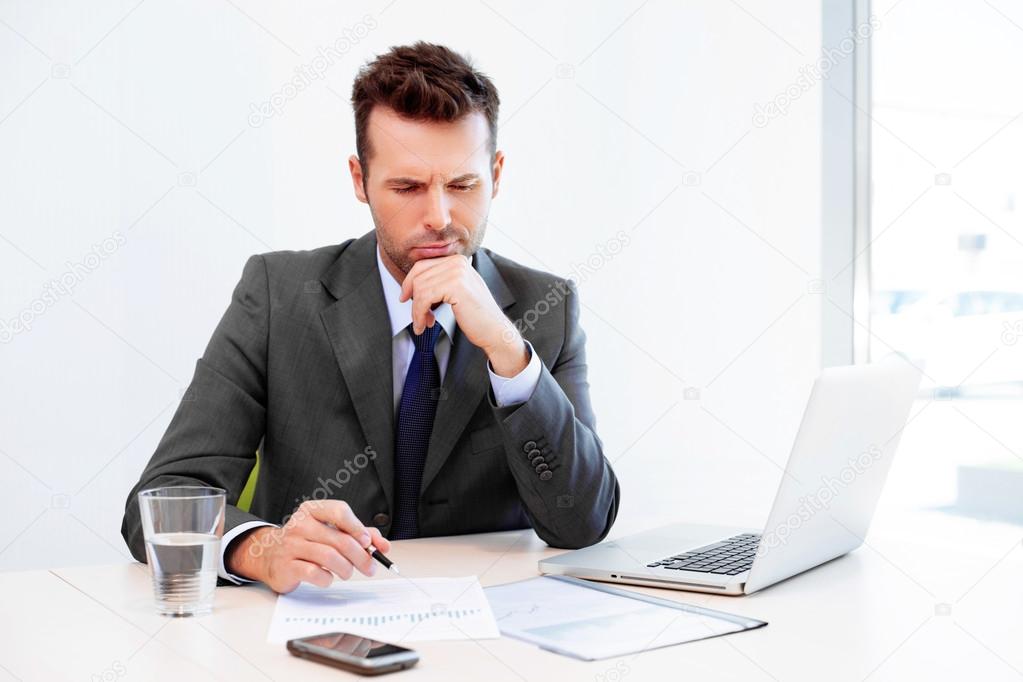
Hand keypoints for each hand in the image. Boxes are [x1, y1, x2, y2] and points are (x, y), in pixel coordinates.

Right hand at [224, 500, 390, 593]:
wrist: (270, 556)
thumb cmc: (307, 542)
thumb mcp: (331, 532)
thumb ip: (359, 535)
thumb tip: (382, 545)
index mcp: (312, 510)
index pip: (339, 511)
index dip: (357, 527)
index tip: (368, 542)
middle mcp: (300, 524)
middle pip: (340, 539)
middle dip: (361, 556)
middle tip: (370, 567)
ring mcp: (291, 545)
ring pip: (329, 557)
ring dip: (346, 568)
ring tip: (348, 572)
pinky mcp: (286, 566)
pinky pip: (314, 573)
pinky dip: (327, 579)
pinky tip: (328, 578)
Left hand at [399, 254, 528, 376]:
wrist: (495, 331)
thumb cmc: (476, 316)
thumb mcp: (456, 292)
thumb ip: (440, 282)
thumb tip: (412, 284)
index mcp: (458, 261)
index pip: (422, 265)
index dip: (409, 283)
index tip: (405, 298)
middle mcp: (458, 262)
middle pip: (418, 275)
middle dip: (412, 298)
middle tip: (416, 316)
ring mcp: (457, 272)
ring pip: (419, 289)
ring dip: (416, 311)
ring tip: (423, 324)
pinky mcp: (455, 286)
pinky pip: (424, 298)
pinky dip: (420, 314)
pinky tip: (425, 325)